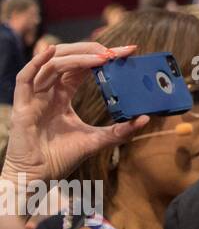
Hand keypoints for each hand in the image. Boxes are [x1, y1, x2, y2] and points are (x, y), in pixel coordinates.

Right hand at [1, 43, 147, 192]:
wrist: (37, 178)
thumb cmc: (61, 157)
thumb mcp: (96, 140)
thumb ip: (119, 131)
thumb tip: (145, 119)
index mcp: (62, 95)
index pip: (81, 67)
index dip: (101, 56)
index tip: (126, 52)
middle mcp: (48, 92)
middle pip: (67, 59)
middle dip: (91, 51)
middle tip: (115, 52)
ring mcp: (34, 97)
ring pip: (51, 64)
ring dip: (76, 56)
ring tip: (100, 57)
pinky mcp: (22, 106)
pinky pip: (25, 78)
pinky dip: (37, 62)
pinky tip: (51, 52)